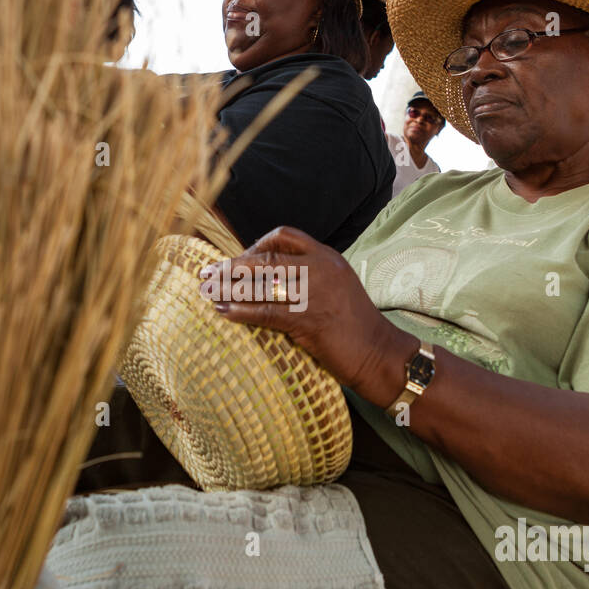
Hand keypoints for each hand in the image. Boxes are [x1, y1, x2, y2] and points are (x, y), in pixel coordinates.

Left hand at [197, 226, 411, 392]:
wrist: (380, 353)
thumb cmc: (356, 327)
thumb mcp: (337, 288)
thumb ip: (310, 277)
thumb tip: (272, 280)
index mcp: (327, 257)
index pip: (285, 236)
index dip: (257, 244)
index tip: (241, 259)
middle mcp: (319, 269)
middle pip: (266, 258)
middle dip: (233, 265)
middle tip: (209, 274)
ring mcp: (314, 293)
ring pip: (261, 284)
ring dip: (229, 287)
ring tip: (207, 291)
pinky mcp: (307, 320)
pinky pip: (266, 311)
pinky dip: (240, 310)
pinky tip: (224, 312)